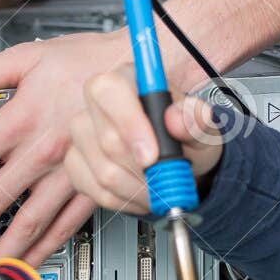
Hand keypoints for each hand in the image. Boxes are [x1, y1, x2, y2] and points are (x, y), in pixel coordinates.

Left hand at [0, 29, 130, 262]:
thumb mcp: (25, 57)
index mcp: (22, 119)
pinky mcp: (92, 183)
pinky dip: (45, 247)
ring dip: (1, 253)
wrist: (138, 67)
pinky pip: (66, 224)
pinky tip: (28, 262)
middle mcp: (43, 152)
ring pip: (29, 222)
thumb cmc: (82, 59)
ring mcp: (70, 173)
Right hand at [64, 66, 223, 213]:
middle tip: (169, 179)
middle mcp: (99, 102)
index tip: (152, 155)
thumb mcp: (203, 127)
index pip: (110, 91)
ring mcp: (83, 132)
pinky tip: (140, 192)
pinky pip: (94, 190)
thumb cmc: (187, 138)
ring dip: (138, 190)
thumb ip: (195, 120)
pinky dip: (124, 200)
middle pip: (108, 140)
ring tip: (160, 187)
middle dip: (144, 170)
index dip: (128, 124)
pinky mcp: (76, 162)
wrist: (182, 163)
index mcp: (128, 79)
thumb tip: (177, 119)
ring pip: (103, 171)